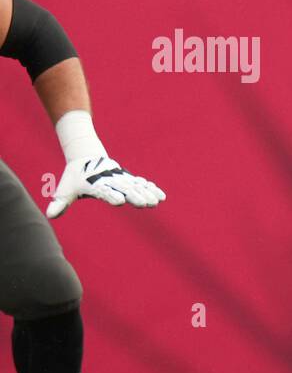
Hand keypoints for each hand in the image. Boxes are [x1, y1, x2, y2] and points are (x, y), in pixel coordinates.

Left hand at [47, 155, 165, 218]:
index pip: (103, 190)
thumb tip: (50, 215)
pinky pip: (141, 183)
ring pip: (135, 186)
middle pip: (123, 188)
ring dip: (147, 193)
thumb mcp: (65, 189)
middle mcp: (109, 180)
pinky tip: (161, 196)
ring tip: (157, 202)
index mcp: (94, 184)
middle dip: (134, 196)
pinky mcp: (127, 179)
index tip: (119, 201)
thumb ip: (59, 202)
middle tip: (144, 204)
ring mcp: (120, 179)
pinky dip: (151, 188)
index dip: (110, 195)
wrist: (86, 157)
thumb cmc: (74, 177)